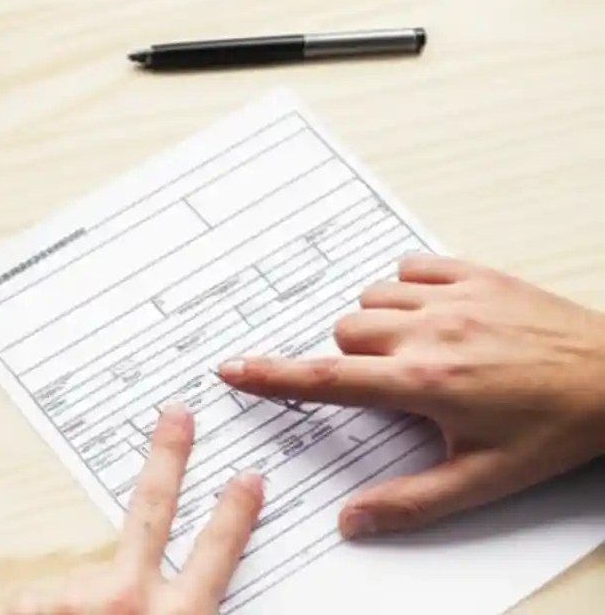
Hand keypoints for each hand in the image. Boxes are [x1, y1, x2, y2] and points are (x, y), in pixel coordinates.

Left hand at [5, 406, 262, 614]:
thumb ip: (172, 609)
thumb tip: (176, 598)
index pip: (218, 558)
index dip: (233, 517)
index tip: (246, 478)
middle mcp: (131, 599)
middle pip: (154, 512)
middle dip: (168, 460)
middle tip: (175, 415)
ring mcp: (80, 596)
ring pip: (79, 584)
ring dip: (72, 608)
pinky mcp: (33, 600)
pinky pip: (36, 602)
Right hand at [218, 254, 604, 538]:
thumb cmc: (554, 429)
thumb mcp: (484, 481)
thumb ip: (411, 502)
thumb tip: (353, 519)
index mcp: (423, 383)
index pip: (326, 379)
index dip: (270, 375)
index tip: (233, 368)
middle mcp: (429, 333)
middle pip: (344, 334)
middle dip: (349, 360)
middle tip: (387, 386)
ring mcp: (453, 298)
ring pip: (370, 300)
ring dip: (374, 326)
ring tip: (411, 351)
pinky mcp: (477, 275)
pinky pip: (409, 268)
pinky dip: (404, 289)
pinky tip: (429, 315)